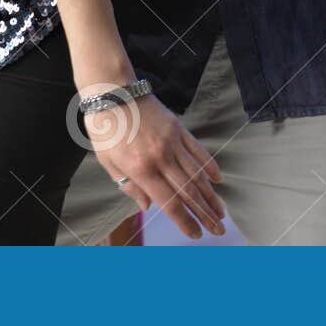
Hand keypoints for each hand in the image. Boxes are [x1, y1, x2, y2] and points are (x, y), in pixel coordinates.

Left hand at [83, 93, 225, 239]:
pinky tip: (217, 180)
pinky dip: (209, 166)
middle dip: (205, 215)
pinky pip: (198, 151)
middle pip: (189, 193)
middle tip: (218, 230)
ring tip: (221, 212)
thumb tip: (146, 206)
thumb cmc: (105, 127)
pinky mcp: (178, 128)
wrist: (112, 91)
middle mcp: (161, 158)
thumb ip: (128, 186)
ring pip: (197, 175)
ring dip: (211, 196)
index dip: (185, 222)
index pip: (169, 203)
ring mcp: (172, 142)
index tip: (196, 234)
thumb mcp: (107, 161)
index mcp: (141, 169)